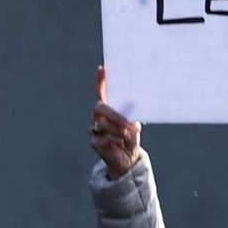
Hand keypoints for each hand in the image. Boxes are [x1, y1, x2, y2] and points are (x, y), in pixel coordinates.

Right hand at [91, 65, 142, 180]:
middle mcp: (98, 116)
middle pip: (99, 108)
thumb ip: (130, 118)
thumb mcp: (133, 125)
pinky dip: (115, 141)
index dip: (100, 81)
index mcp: (108, 109)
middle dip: (113, 114)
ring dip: (118, 130)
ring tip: (127, 136)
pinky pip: (103, 138)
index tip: (102, 69)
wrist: (128, 158)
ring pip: (102, 124)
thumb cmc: (130, 137)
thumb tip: (129, 118)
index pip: (101, 92)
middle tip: (126, 123)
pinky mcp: (94, 142)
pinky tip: (120, 144)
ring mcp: (94, 128)